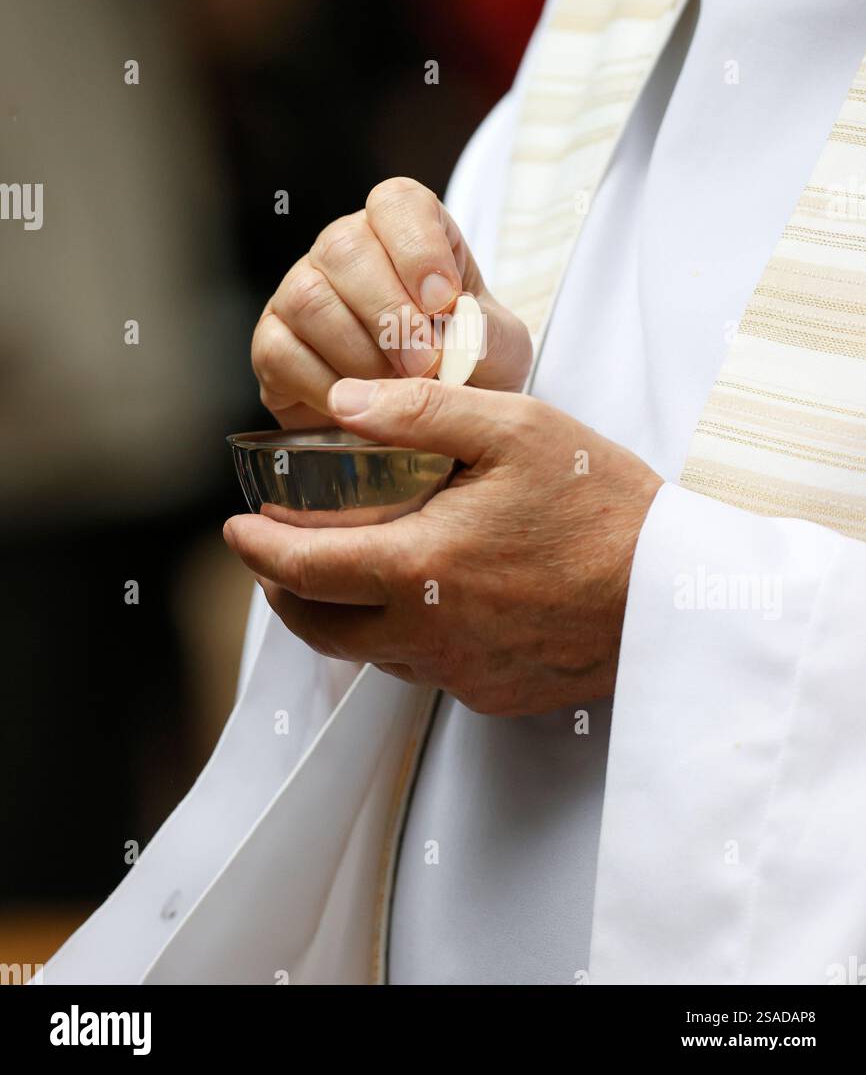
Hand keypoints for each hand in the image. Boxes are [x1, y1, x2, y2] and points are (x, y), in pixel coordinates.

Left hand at [223, 377, 662, 715]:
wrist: (677, 592)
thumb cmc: (601, 503)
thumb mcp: (514, 428)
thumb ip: (419, 410)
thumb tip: (342, 401)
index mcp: (422, 567)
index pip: (303, 570)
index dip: (257, 551)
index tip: (237, 529)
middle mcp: (429, 634)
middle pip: (318, 628)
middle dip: (282, 591)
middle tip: (274, 557)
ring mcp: (461, 672)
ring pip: (368, 653)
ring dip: (341, 614)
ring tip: (348, 568)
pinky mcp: (492, 692)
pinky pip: (422, 670)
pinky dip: (400, 635)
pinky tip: (426, 597)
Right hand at [251, 177, 532, 427]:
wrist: (432, 423)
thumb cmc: (467, 367)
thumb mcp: (497, 348)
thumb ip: (486, 333)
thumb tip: (458, 326)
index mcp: (404, 228)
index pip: (398, 203)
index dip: (418, 249)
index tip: (446, 303)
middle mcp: (344, 249)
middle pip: (344, 250)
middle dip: (389, 312)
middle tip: (426, 364)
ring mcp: (299, 291)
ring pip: (308, 299)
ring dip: (359, 352)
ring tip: (398, 390)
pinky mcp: (272, 342)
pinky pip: (281, 352)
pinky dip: (326, 385)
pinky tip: (362, 406)